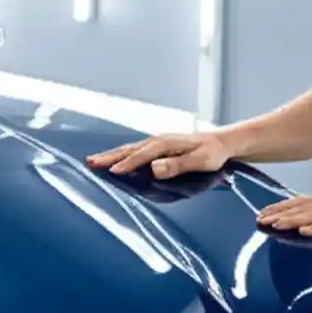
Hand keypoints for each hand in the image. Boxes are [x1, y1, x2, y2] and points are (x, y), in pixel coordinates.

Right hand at [86, 132, 231, 178]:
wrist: (222, 143)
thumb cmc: (212, 154)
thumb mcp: (200, 161)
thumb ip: (178, 165)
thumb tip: (155, 167)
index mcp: (167, 143)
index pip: (143, 154)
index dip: (128, 163)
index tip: (113, 171)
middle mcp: (158, 141)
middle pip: (130, 149)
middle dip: (109, 156)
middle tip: (89, 162)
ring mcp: (157, 144)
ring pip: (130, 149)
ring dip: (111, 155)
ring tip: (93, 161)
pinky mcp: (157, 149)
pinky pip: (135, 152)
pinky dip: (121, 156)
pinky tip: (114, 162)